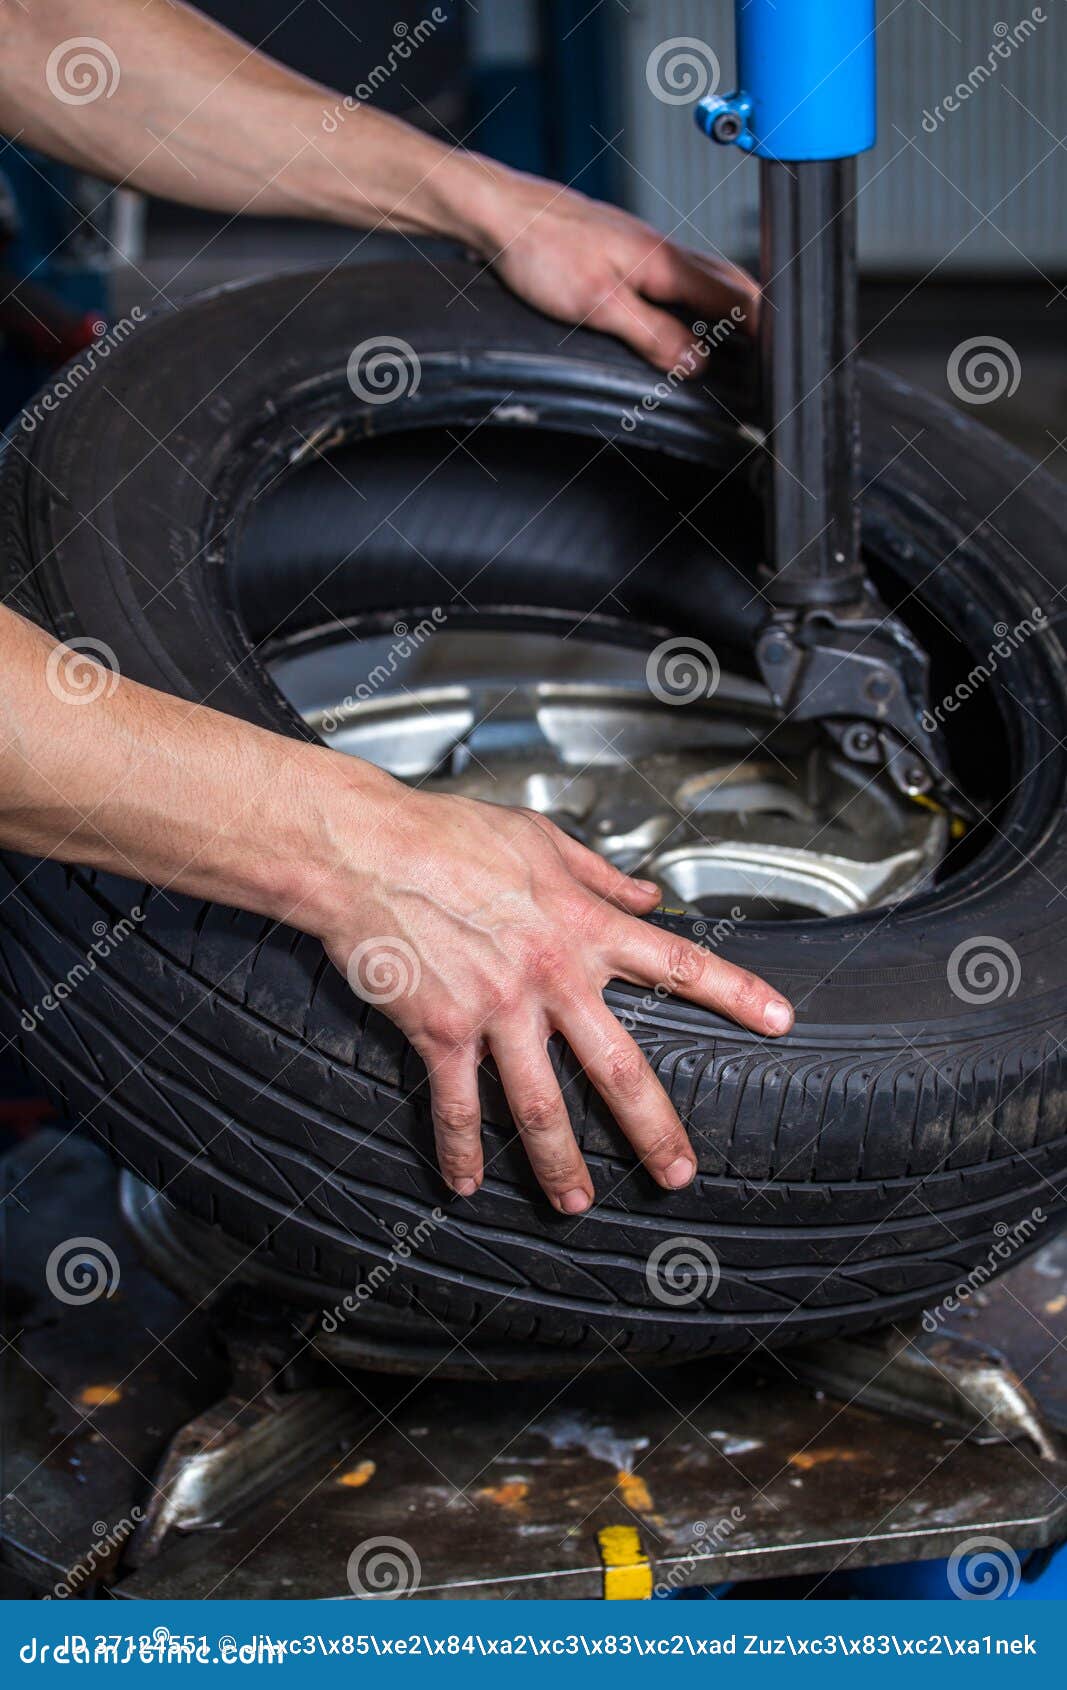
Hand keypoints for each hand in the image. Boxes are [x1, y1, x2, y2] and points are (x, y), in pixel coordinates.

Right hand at [316, 782, 792, 1212]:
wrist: (366, 851)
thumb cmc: (447, 834)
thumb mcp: (539, 839)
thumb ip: (599, 874)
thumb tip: (645, 893)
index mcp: (581, 926)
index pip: (677, 963)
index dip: (735, 992)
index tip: (779, 1021)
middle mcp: (550, 977)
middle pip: (619, 1067)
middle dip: (654, 1129)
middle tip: (678, 1172)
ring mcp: (496, 1011)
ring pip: (540, 1106)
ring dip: (561, 1164)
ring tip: (576, 1203)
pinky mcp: (441, 1031)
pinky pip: (456, 1105)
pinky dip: (462, 1150)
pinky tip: (466, 1182)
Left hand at [471, 165, 758, 371]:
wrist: (499, 213)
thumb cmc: (540, 249)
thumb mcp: (598, 304)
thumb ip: (652, 334)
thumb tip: (695, 364)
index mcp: (666, 263)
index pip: (736, 299)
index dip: (762, 332)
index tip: (776, 361)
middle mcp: (663, 251)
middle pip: (730, 283)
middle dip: (753, 317)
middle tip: (764, 355)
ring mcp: (644, 247)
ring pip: (702, 279)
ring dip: (722, 309)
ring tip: (730, 345)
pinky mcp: (622, 249)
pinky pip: (673, 277)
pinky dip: (689, 301)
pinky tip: (676, 318)